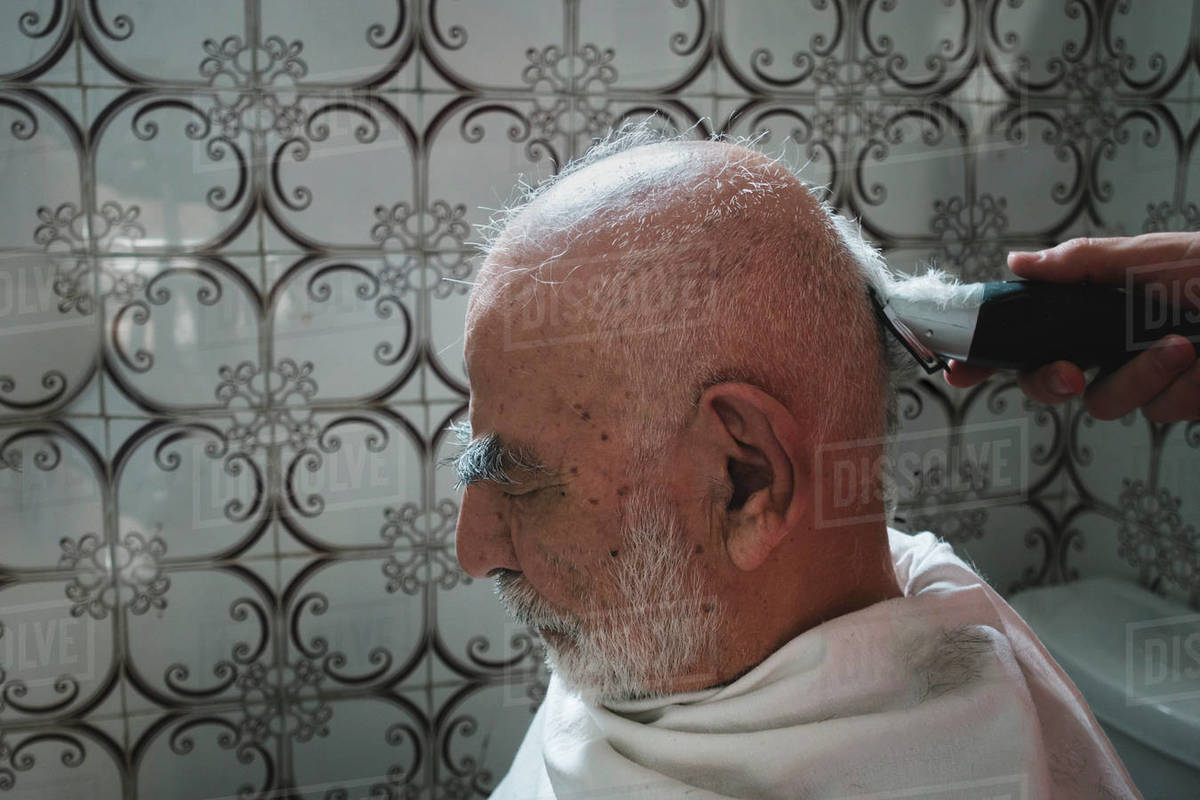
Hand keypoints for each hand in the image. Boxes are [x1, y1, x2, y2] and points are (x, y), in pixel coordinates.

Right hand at [945, 232, 1199, 422]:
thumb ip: (1082, 265)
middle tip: (1073, 372)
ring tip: (1185, 346)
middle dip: (1053, 378)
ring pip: (1105, 401)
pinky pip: (1156, 411)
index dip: (988, 351)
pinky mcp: (1179, 400)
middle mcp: (1111, 341)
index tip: (957, 367)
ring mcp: (1144, 374)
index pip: (1028, 330)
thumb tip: (1017, 262)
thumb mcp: (1152, 257)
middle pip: (1049, 378)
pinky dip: (1182, 387)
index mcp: (1095, 304)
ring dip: (1142, 376)